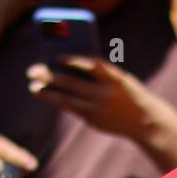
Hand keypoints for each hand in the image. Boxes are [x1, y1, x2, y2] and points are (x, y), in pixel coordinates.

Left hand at [26, 57, 176, 170]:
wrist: (144, 120)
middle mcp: (106, 94)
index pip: (93, 65)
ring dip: (48, 93)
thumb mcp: (118, 79)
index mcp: (115, 78)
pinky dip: (60, 101)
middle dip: (50, 77)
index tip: (57, 56)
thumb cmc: (127, 92)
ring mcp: (98, 109)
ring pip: (67, 100)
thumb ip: (97, 73)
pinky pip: (73, 109)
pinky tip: (48, 95)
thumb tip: (66, 66)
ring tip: (33, 87)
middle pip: (73, 83)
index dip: (75, 60)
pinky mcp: (93, 121)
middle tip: (32, 71)